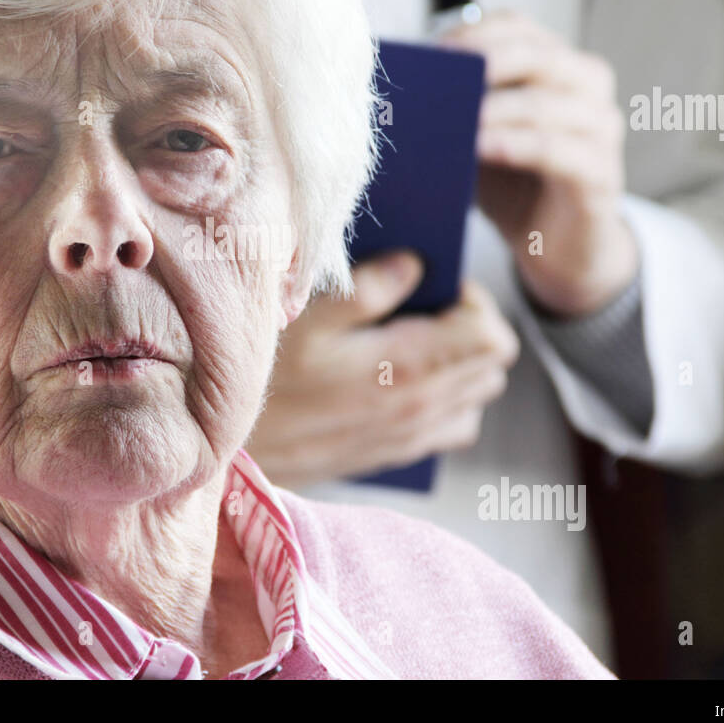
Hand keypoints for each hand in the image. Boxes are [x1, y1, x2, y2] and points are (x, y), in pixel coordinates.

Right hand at [245, 251, 519, 487]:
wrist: (230, 450)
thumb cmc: (261, 378)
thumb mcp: (307, 314)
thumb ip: (369, 287)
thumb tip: (413, 267)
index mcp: (409, 368)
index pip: (493, 335)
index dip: (473, 301)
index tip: (433, 285)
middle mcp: (420, 409)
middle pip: (492, 367)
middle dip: (469, 329)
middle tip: (420, 308)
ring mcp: (408, 439)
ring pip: (475, 399)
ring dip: (459, 366)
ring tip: (413, 342)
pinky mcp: (390, 456)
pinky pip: (449, 428)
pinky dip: (443, 400)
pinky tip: (399, 379)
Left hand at [439, 10, 637, 316]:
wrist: (559, 248)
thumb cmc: (515, 184)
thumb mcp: (480, 136)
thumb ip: (458, 106)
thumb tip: (404, 86)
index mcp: (557, 64)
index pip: (519, 28)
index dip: (474, 33)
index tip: (431, 51)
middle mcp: (587, 87)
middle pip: (539, 56)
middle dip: (487, 60)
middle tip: (442, 75)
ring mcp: (600, 130)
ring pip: (549, 104)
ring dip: (498, 108)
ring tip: (456, 117)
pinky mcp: (601, 175)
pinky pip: (560, 152)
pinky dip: (518, 146)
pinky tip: (482, 149)